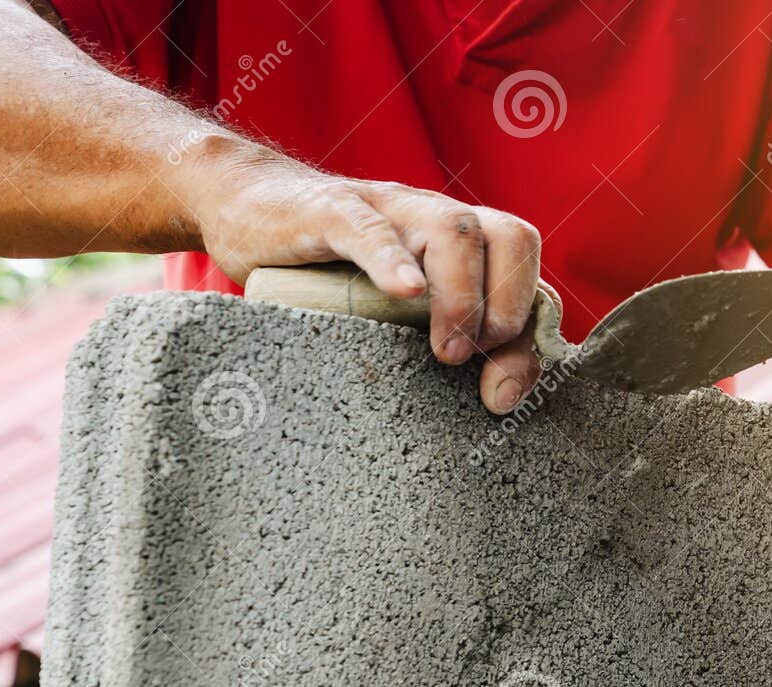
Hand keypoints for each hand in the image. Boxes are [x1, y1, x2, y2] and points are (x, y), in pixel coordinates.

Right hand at [190, 151, 542, 413]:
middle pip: (510, 236)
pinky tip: (404, 291)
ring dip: (463, 296)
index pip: (527, 273)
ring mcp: (386, 209)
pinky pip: (370, 228)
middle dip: (510, 306)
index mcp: (461, 241)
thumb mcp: (392, 310)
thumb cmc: (327, 269)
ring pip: (454, 230)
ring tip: (445, 351)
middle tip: (476, 362)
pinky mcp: (329, 210)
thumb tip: (498, 397)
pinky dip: (394, 259)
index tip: (504, 391)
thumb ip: (443, 338)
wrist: (241, 204)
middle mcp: (434, 217)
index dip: (531, 330)